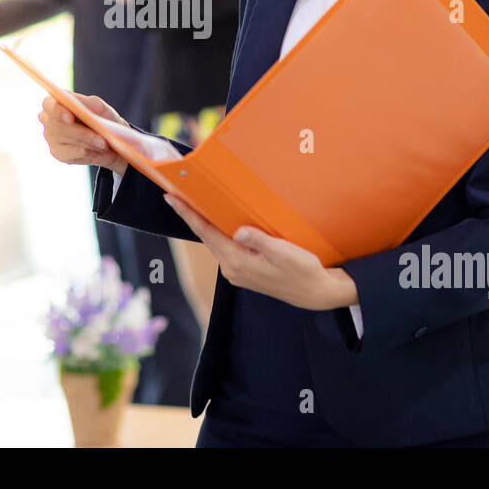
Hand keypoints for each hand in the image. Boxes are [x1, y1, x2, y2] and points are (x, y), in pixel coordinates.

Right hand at [38, 93, 128, 178]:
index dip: (57, 111)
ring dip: (91, 145)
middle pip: (59, 128)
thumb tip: (77, 106)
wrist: (108, 136)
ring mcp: (51, 139)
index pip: (48, 105)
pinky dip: (92, 153)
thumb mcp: (98, 105)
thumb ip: (86, 103)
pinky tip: (102, 152)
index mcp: (54, 102)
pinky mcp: (59, 154)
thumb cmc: (100, 117)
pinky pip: (76, 155)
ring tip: (106, 145)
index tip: (70, 118)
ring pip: (70, 143)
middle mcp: (48, 120)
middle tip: (102, 141)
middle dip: (83, 134)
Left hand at [159, 193, 358, 311]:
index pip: (207, 233)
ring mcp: (237, 272)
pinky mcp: (245, 272)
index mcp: (238, 262)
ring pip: (216, 242)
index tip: (171, 198)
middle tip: (177, 195)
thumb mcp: (285, 253)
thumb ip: (260, 241)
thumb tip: (239, 231)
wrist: (317, 293)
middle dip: (193, 216)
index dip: (188, 214)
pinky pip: (226, 248)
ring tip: (196, 205)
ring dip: (206, 224)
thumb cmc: (304, 271)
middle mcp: (232, 269)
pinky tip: (220, 223)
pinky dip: (219, 234)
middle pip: (207, 236)